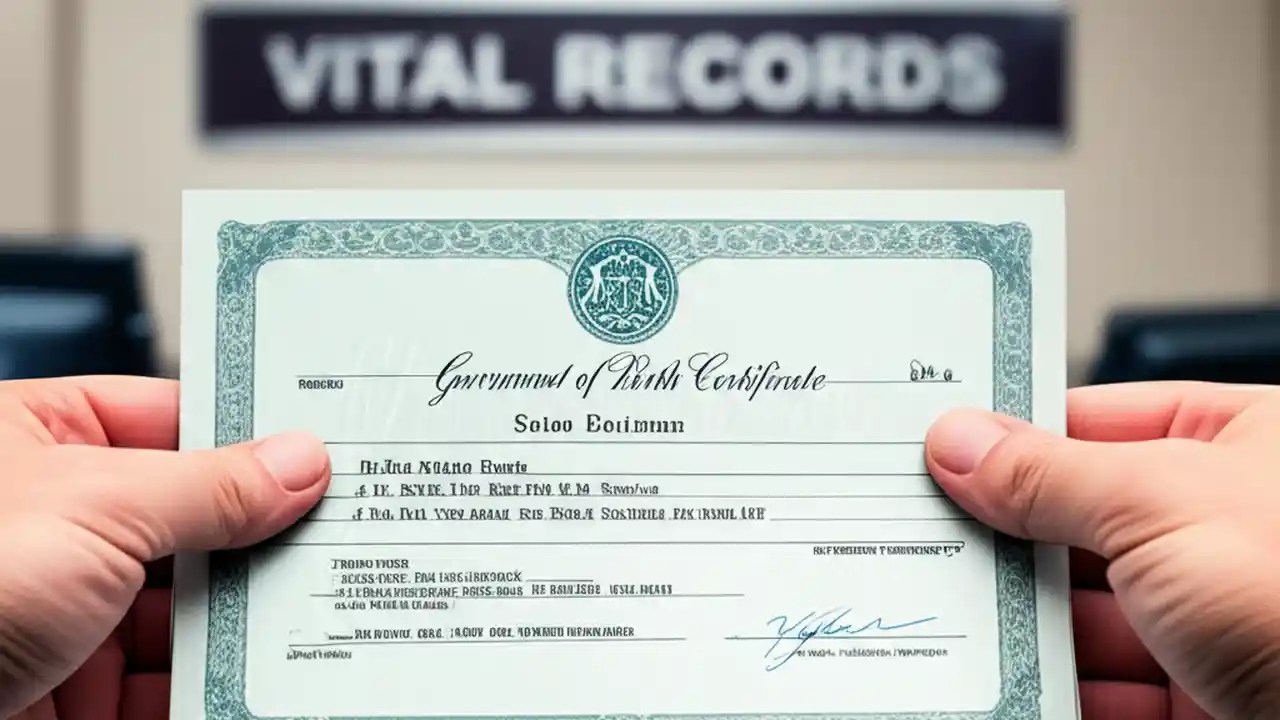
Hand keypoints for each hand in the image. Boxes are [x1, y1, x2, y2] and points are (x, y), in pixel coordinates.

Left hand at [0, 376, 329, 718]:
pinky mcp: (74, 689)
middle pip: (194, 519)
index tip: (332, 449)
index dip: (254, 434)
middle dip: (263, 536)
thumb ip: (209, 485)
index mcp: (42, 438)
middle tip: (348, 535)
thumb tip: (300, 460)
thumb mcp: (94, 510)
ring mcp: (66, 609)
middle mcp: (57, 520)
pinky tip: (263, 679)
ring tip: (319, 616)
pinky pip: (165, 680)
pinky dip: (212, 683)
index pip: (176, 419)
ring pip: (187, 606)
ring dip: (247, 618)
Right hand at [926, 381, 1279, 719]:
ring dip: (1022, 624)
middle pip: (1080, 523)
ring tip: (955, 621)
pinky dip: (1053, 690)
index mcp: (1241, 445)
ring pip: (1085, 613)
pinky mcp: (1200, 698)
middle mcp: (1225, 528)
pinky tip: (1011, 686)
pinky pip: (1105, 687)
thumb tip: (960, 442)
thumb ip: (1051, 474)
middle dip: (1006, 540)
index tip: (936, 451)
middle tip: (924, 539)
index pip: (1097, 421)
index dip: (1014, 436)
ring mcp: (1213, 619)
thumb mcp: (1163, 507)